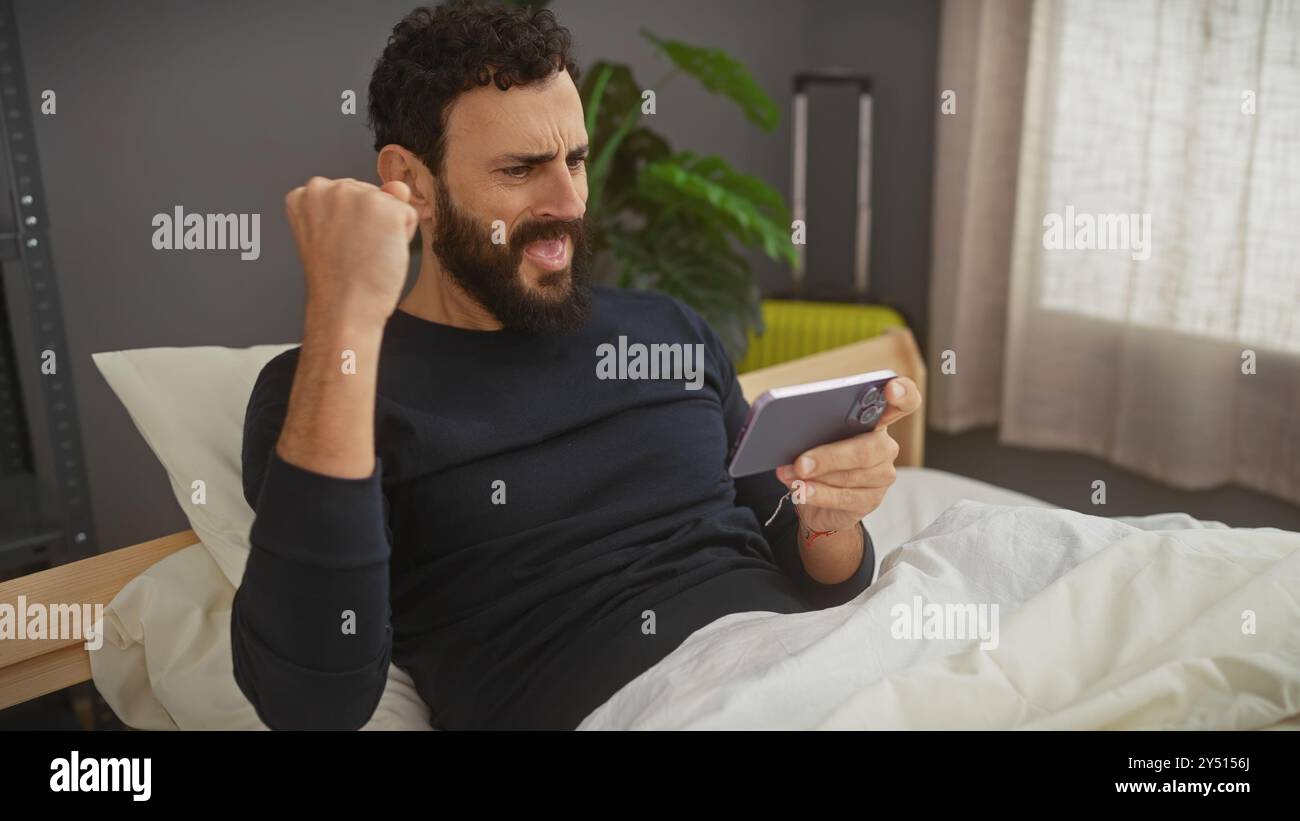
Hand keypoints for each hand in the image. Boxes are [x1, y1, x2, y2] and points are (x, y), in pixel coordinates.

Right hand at [284, 176, 419, 328]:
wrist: (344, 308)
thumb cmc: (340, 280)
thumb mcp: (342, 233)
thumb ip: (368, 201)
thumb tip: (398, 186)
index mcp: (306, 194)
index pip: (347, 195)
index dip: (349, 224)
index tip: (337, 246)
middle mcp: (326, 187)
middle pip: (369, 195)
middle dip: (370, 223)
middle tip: (352, 253)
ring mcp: (356, 194)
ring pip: (390, 204)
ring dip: (387, 231)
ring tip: (365, 254)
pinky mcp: (386, 207)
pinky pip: (409, 216)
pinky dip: (403, 239)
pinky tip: (381, 254)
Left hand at [775, 377, 922, 533]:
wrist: (818, 502)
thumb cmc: (818, 459)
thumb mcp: (815, 437)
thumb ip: (814, 428)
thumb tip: (795, 429)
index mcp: (876, 419)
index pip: (904, 402)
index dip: (903, 393)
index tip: (890, 389)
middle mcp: (885, 446)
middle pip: (866, 448)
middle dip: (829, 456)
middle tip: (800, 462)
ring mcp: (883, 475)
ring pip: (852, 475)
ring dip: (816, 476)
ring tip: (790, 474)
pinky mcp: (872, 500)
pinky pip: (845, 497)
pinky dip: (819, 494)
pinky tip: (802, 490)